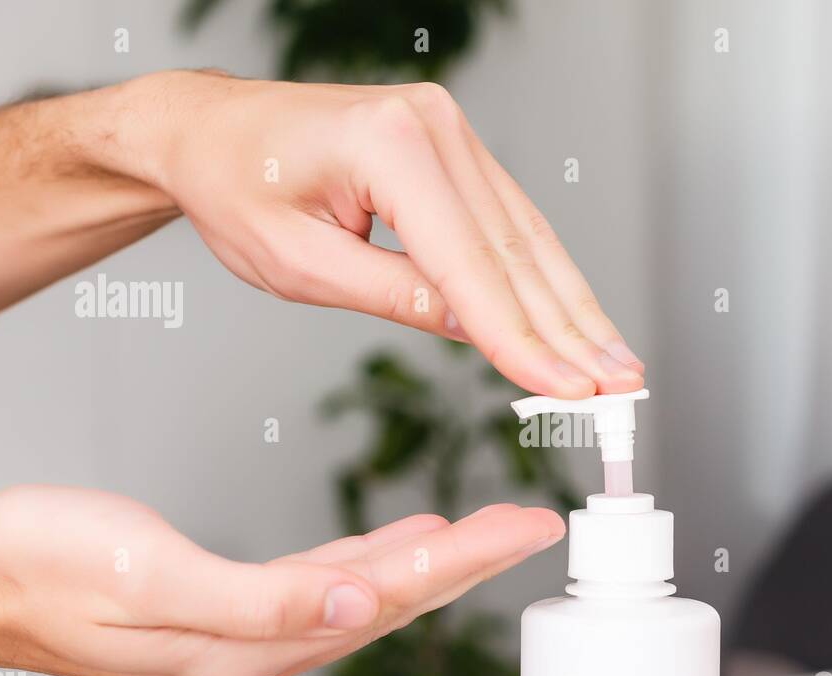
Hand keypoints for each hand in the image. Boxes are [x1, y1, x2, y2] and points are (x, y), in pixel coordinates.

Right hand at [0, 485, 562, 675]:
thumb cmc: (39, 566)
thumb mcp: (150, 575)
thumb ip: (261, 599)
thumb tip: (354, 610)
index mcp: (244, 647)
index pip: (383, 600)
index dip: (462, 561)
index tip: (523, 530)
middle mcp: (253, 649)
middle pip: (386, 600)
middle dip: (465, 562)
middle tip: (529, 526)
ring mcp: (238, 633)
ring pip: (359, 593)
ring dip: (424, 561)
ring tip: (482, 530)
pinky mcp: (220, 610)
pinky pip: (318, 585)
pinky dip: (365, 561)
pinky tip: (393, 542)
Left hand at [128, 70, 643, 397]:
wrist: (210, 131)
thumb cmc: (236, 186)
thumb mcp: (299, 262)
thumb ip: (394, 295)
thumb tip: (473, 331)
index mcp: (389, 145)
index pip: (471, 265)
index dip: (523, 339)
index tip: (567, 391)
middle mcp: (434, 127)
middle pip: (518, 250)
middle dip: (573, 330)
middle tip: (620, 389)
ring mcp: (451, 134)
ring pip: (529, 240)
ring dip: (576, 309)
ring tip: (617, 365)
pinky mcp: (454, 153)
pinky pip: (511, 225)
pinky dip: (546, 280)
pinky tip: (579, 319)